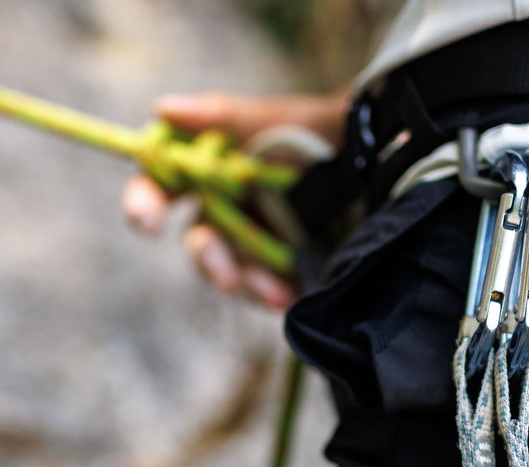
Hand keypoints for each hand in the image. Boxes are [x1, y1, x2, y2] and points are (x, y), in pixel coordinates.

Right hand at [122, 90, 348, 309]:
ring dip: (244, 282)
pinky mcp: (283, 271)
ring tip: (271, 289)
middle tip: (223, 273)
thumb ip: (223, 117)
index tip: (148, 221)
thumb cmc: (323, 132)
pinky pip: (265, 292)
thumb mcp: (277, 119)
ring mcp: (256, 245)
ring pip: (231, 272)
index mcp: (214, 171)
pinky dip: (271, 295)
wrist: (383, 159)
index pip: (162, 186)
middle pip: (198, 242)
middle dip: (207, 258)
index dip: (145, 201)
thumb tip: (164, 107)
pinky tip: (287, 297)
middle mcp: (228, 210)